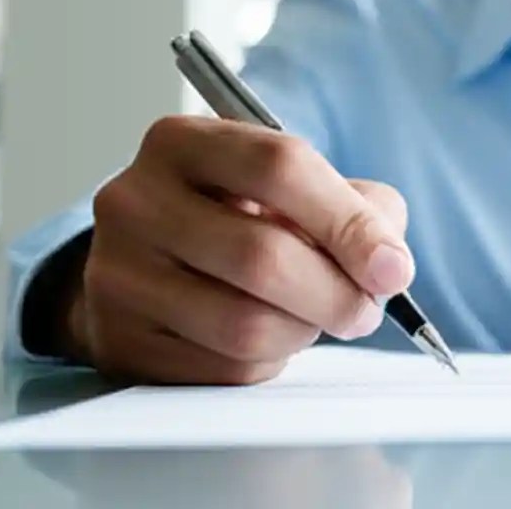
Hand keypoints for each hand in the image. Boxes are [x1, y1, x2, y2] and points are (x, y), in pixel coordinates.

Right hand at [67, 116, 415, 384]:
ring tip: (312, 318)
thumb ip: (359, 208)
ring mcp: (119, 273)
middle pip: (263, 255)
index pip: (280, 168)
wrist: (147, 268)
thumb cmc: (237, 219)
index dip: (348, 223)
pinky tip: (265, 337)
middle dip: (337, 294)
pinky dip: (268, 360)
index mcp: (184, 142)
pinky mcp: (121, 340)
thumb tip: (387, 263)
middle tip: (365, 309)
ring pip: (245, 323)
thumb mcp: (296, 189)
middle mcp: (136, 200)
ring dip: (304, 331)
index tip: (391, 268)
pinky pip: (223, 368)